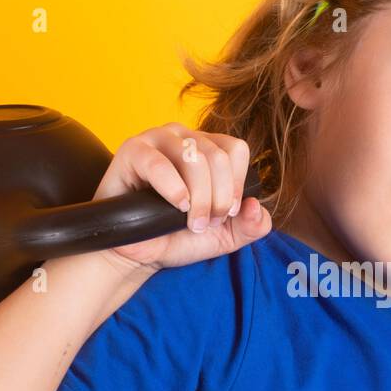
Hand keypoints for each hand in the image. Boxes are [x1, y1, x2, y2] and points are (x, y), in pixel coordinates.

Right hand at [91, 122, 271, 272]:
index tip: (226, 215)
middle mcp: (184, 137)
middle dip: (218, 199)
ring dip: (199, 199)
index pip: (236, 150)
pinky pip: (159, 164)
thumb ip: (252, 225)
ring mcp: (157, 139)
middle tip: (204, 224)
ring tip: (189, 221)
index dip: (236, 186)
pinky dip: (173, 189)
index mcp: (208, 148)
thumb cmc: (177, 237)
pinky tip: (176, 206)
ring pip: (194, 158)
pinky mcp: (132, 151)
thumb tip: (257, 207)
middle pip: (218, 157)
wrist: (138, 253)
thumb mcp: (225, 236)